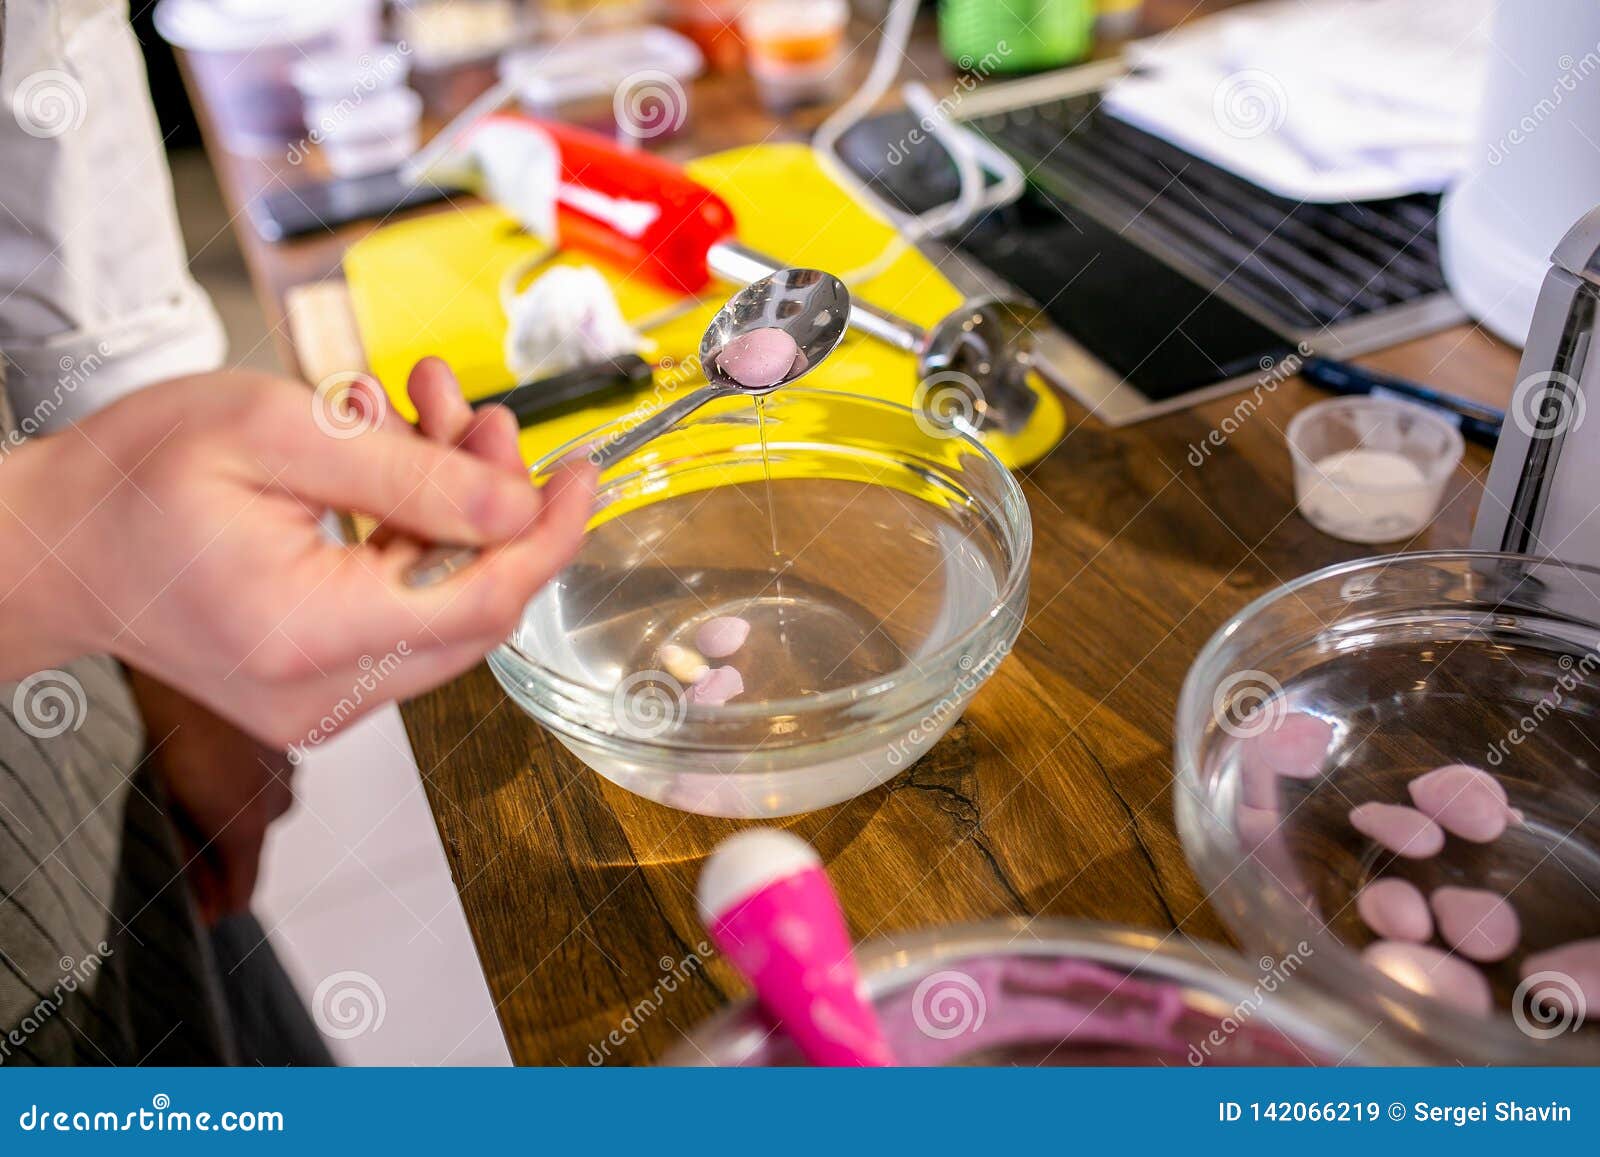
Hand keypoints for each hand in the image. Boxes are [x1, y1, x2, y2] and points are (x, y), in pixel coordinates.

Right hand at [0, 358, 594, 748]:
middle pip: (474, 605)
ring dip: (451, 507)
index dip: (550, 534)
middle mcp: (326, 692)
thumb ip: (410, 474)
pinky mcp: (317, 688)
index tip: (582, 472)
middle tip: (477, 413)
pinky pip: (400, 612)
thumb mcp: (276, 433)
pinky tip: (385, 462)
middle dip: (495, 502)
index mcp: (312, 634)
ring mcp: (322, 702)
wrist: (47, 548)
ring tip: (420, 411)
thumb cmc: (131, 481)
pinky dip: (410, 536)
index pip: (486, 601)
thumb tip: (519, 507)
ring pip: (440, 602)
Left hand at [126, 667, 293, 923]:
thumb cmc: (171, 716)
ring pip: (259, 812)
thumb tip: (202, 901)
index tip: (188, 905)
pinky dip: (241, 778)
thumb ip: (187, 855)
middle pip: (246, 851)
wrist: (194, 644)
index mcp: (249, 823)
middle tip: (173, 833)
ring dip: (228, 809)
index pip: (240, 893)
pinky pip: (267, 779)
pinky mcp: (288, 744)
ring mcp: (288, 771)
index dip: (210, 905)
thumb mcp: (166, 797)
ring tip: (186, 784)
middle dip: (214, 852)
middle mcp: (279, 802)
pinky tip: (210, 755)